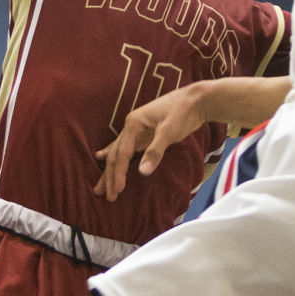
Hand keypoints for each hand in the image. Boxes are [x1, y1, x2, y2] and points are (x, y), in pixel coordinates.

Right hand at [95, 85, 206, 200]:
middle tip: (108, 196)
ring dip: (110, 170)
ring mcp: (136, 130)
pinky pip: (125, 147)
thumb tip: (142, 172)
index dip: (119, 173)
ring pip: (118, 153)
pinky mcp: (144, 133)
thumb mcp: (170, 131)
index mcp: (133, 124)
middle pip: (116, 155)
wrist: (195, 99)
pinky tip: (101, 156)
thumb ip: (155, 151)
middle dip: (110, 176)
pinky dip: (114, 154)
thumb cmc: (183, 112)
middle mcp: (130, 126)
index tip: (118, 190)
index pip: (122, 153)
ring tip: (99, 187)